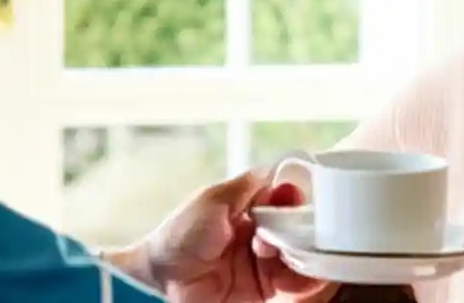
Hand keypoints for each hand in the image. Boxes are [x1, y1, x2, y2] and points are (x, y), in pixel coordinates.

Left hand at [118, 168, 323, 301]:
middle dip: (300, 226)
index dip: (293, 198)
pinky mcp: (263, 289)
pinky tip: (300, 274)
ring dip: (303, 251)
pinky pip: (294, 281)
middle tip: (293, 232)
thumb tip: (283, 174)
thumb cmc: (178, 238)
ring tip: (291, 254)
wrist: (159, 284)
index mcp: (244, 207)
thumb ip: (249, 185)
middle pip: (296, 225)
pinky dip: (304, 277)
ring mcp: (260, 262)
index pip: (282, 197)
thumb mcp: (213, 200)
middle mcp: (256, 232)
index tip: (296, 201)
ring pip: (299, 252)